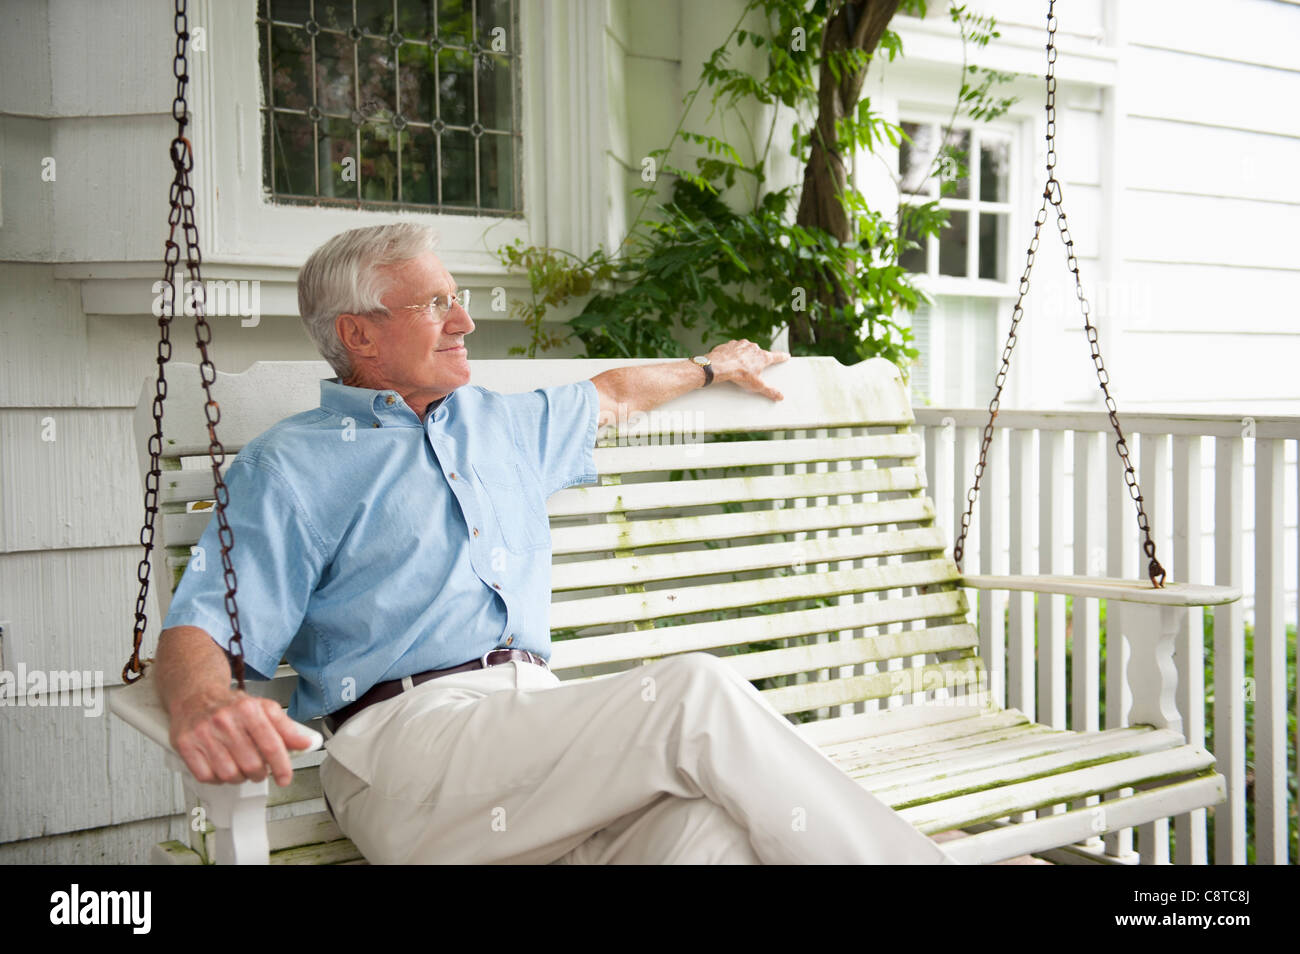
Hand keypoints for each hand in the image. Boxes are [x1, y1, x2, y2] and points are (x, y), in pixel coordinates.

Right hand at [169, 688, 313, 786]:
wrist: (196, 695)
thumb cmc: (232, 706)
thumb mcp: (264, 709)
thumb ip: (286, 727)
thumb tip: (307, 743)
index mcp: (248, 709)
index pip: (271, 744)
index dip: (282, 766)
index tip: (285, 778)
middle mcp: (224, 720)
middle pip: (251, 764)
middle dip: (260, 773)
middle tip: (260, 770)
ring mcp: (203, 733)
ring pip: (229, 774)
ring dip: (239, 777)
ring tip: (240, 767)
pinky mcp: (185, 745)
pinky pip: (207, 777)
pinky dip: (217, 779)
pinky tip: (221, 766)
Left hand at [708, 339, 788, 399]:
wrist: (720, 366)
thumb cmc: (739, 374)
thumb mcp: (757, 386)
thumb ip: (770, 391)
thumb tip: (780, 396)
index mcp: (763, 356)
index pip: (776, 356)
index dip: (782, 357)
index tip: (786, 356)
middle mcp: (754, 347)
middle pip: (759, 353)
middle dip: (757, 359)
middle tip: (753, 368)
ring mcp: (742, 344)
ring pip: (746, 349)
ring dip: (745, 356)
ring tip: (740, 366)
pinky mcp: (731, 344)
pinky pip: (734, 348)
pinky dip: (734, 353)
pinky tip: (730, 361)